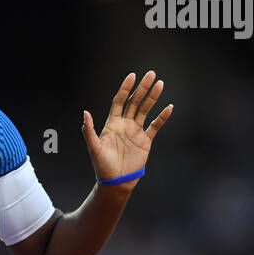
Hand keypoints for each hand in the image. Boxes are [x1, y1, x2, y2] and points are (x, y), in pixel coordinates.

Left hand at [82, 70, 173, 191]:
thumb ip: (89, 129)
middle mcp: (125, 124)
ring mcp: (136, 131)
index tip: (132, 76)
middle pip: (135, 101)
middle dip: (142, 88)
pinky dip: (162, 117)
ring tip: (160, 84)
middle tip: (151, 74)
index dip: (125, 89)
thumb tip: (84, 112)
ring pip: (145, 110)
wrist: (116, 180)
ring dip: (153, 97)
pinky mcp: (146, 140)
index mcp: (112, 123)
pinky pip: (155, 125)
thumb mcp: (93, 147)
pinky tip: (169, 107)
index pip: (119, 101)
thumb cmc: (102, 165)